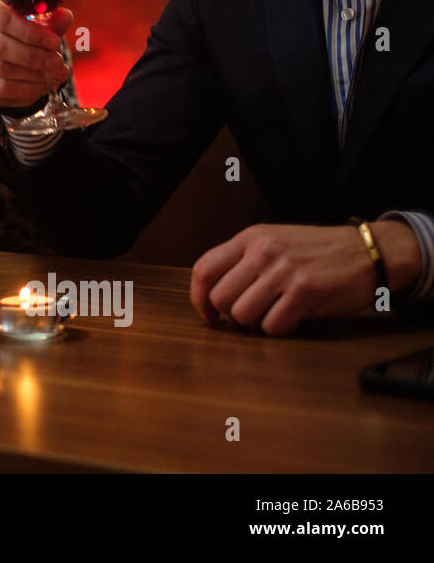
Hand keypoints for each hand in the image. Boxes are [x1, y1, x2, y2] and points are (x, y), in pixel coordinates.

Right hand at [0, 2, 72, 108]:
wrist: (16, 70)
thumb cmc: (29, 43)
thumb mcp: (44, 30)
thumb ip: (53, 24)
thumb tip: (64, 16)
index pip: (3, 17)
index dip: (31, 31)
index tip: (54, 42)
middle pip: (0, 45)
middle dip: (34, 56)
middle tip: (57, 63)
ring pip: (2, 69)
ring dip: (34, 74)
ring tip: (54, 76)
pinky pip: (2, 88)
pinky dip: (27, 89)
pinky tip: (42, 87)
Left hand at [190, 222, 417, 335]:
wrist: (368, 251)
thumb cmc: (318, 251)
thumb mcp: (274, 241)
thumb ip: (243, 260)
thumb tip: (212, 294)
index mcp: (250, 237)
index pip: (203, 269)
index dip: (199, 298)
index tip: (207, 314)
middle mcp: (263, 251)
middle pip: (220, 298)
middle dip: (231, 314)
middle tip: (251, 314)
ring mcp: (284, 271)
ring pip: (243, 315)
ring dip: (257, 323)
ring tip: (275, 313)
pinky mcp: (305, 292)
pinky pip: (274, 326)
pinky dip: (281, 328)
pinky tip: (294, 317)